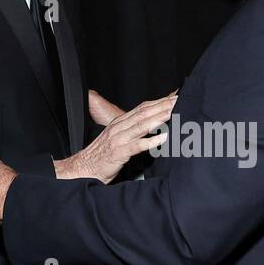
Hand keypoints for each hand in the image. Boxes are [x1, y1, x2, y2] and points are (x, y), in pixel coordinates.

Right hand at [57, 93, 175, 183]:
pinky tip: (163, 137)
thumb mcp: (117, 138)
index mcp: (120, 122)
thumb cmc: (102, 155)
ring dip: (159, 118)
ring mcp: (119, 139)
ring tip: (173, 113)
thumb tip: (150, 125)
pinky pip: (137, 145)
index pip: (142, 107)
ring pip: (142, 125)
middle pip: (144, 113)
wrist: (84, 168)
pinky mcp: (119, 152)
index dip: (159, 101)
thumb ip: (131, 130)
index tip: (175, 96)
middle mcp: (119, 127)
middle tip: (179, 100)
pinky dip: (151, 141)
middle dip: (163, 106)